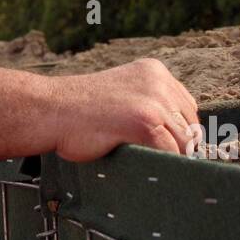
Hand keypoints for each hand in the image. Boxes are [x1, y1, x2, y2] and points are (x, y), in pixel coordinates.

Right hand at [53, 57, 198, 162]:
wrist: (50, 110)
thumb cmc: (80, 111)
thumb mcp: (122, 95)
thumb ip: (149, 105)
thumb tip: (179, 139)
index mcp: (154, 71)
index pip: (187, 107)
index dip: (179, 132)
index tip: (169, 148)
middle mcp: (158, 81)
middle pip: (189, 125)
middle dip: (178, 147)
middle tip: (160, 164)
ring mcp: (153, 100)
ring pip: (183, 142)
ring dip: (170, 159)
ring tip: (151, 168)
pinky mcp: (145, 121)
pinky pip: (169, 153)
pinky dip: (161, 166)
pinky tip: (145, 168)